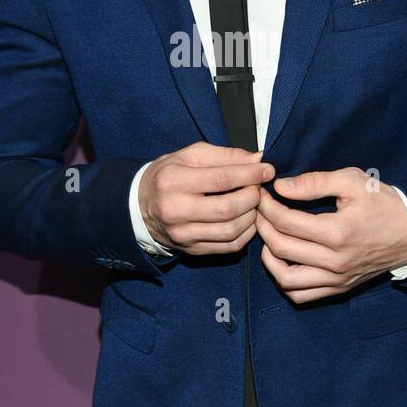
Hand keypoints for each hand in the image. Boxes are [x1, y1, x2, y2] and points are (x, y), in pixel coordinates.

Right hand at [139, 141, 274, 255]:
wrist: (139, 206)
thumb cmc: (169, 175)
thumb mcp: (190, 155)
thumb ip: (225, 155)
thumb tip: (257, 160)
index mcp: (173, 181)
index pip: (221, 179)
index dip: (250, 174)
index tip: (267, 169)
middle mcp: (176, 210)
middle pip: (228, 208)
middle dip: (253, 197)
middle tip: (259, 187)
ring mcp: (183, 235)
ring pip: (231, 230)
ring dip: (252, 216)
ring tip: (254, 203)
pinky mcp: (192, 250)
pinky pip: (229, 247)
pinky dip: (246, 233)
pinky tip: (248, 220)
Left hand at [254, 167, 406, 304]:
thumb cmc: (384, 204)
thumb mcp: (353, 181)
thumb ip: (315, 182)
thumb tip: (282, 187)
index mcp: (337, 232)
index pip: (286, 222)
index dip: (267, 207)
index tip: (262, 195)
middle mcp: (335, 261)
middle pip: (280, 248)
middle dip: (262, 226)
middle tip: (260, 211)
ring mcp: (337, 279)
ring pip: (286, 279)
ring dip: (268, 258)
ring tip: (267, 238)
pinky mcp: (339, 288)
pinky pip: (301, 295)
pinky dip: (285, 282)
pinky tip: (283, 261)